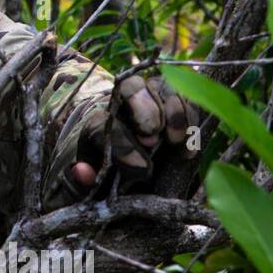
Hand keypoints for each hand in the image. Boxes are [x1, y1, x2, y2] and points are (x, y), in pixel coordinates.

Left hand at [46, 74, 197, 205]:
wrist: (127, 167)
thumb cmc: (110, 177)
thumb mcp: (88, 186)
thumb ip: (80, 184)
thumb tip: (82, 172)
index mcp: (95, 126)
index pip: (103, 126)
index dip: (123, 146)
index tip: (142, 169)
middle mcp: (121, 104)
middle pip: (131, 87)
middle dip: (146, 112)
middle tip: (154, 139)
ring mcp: (149, 96)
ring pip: (162, 85)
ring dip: (174, 114)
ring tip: (176, 142)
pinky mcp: (172, 99)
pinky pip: (186, 95)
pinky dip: (192, 117)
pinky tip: (188, 147)